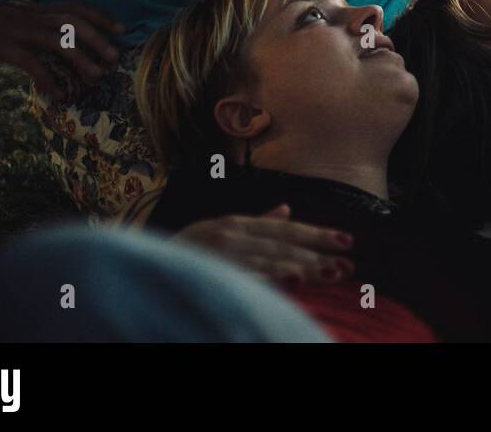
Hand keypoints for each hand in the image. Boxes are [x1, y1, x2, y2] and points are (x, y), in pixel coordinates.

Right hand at [0, 0, 124, 101]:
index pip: (78, 7)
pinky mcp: (8, 48)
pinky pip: (32, 65)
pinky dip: (47, 79)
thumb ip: (45, 9)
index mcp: (43, 7)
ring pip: (58, 42)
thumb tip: (66, 18)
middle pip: (74, 23)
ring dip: (81, 59)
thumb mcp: (24, 6)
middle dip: (98, 39)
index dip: (102, 17)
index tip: (123, 29)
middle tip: (116, 57)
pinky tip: (58, 95)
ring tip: (97, 77)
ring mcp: (23, 32)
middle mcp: (37, 17)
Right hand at [175, 204, 354, 287]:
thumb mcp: (220, 230)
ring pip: (272, 260)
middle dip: (319, 254)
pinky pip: (247, 277)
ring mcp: (221, 255)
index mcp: (236, 224)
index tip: (348, 241)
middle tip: (349, 264)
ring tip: (332, 273)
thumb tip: (287, 210)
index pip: (286, 229)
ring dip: (305, 266)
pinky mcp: (211, 273)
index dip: (318, 233)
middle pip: (284, 245)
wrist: (141, 265)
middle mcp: (232, 235)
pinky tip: (294, 280)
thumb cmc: (186, 250)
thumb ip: (256, 223)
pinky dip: (271, 277)